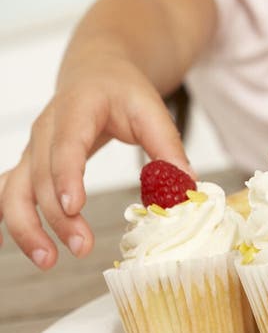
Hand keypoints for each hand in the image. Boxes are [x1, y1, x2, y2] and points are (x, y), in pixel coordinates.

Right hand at [0, 55, 194, 268]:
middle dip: (57, 216)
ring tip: (49, 260)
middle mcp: (46, 128)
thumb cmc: (122, 91)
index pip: (66, 143)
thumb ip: (168, 147)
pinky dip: (7, 220)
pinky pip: (8, 193)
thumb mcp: (151, 109)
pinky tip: (18, 248)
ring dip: (25, 226)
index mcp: (77, 108)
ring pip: (14, 189)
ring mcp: (33, 148)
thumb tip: (186, 186)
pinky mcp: (29, 164)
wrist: (96, 72)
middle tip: (82, 247)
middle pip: (41, 175)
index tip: (72, 207)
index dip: (66, 176)